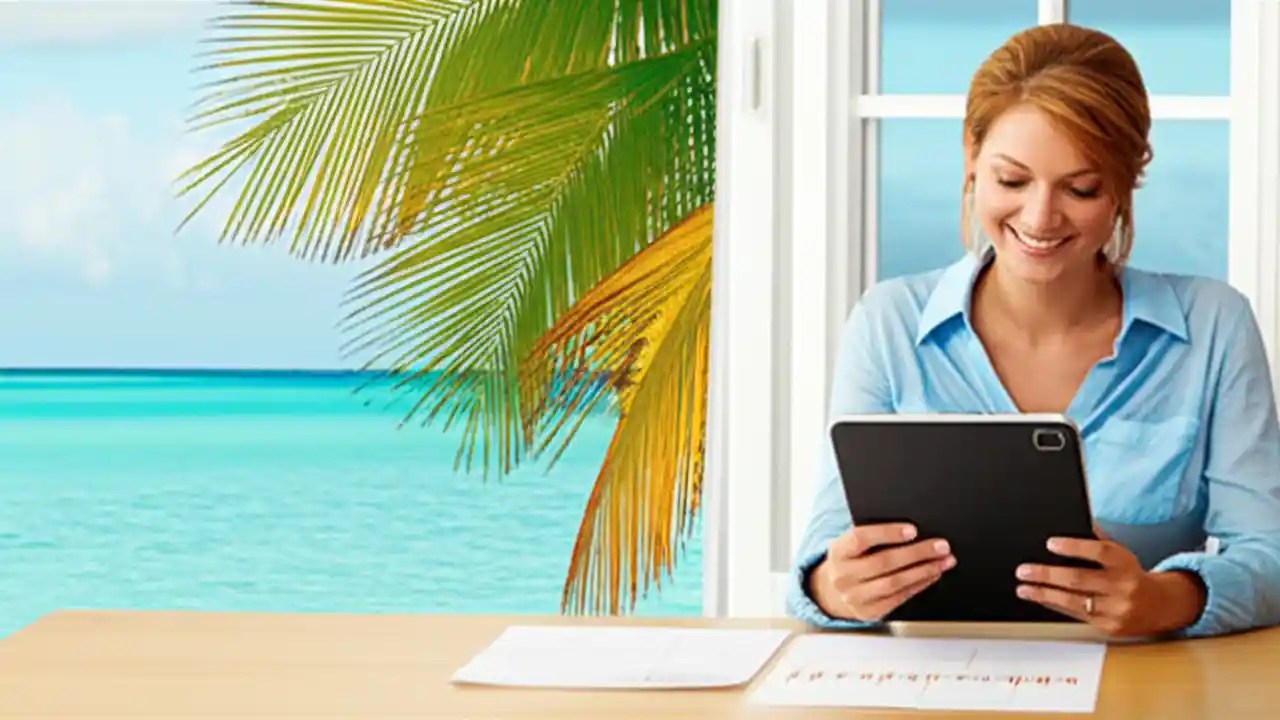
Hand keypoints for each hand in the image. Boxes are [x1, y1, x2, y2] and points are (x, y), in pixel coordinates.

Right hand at [811, 523, 956, 621]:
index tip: (913, 530)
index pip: (861, 538)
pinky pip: (899, 597)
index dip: (887, 533)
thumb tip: (912, 531)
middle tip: (941, 546)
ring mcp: (854, 597)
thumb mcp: (852, 544)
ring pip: (894, 583)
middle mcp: (843, 576)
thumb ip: (874, 536)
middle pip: (883, 562)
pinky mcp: (869, 612)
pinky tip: (932, 574)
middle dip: (917, 553)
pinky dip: (919, 584)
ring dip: (924, 571)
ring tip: (943, 561)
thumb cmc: (851, 561)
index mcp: (838, 551)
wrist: (833, 591)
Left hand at [1014, 528, 1205, 636]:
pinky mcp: (1110, 627)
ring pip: (1074, 601)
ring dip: (1044, 594)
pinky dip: (1056, 606)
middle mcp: (1123, 587)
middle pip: (1079, 579)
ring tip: (1024, 588)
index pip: (1100, 551)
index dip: (1074, 547)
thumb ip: (1097, 540)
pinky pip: (1077, 616)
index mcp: (1125, 563)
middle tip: (1024, 570)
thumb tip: (1071, 523)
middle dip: (1047, 575)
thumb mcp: (1121, 553)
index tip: (1050, 543)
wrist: (1162, 606)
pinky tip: (1041, 599)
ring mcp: (1117, 610)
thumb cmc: (1131, 574)